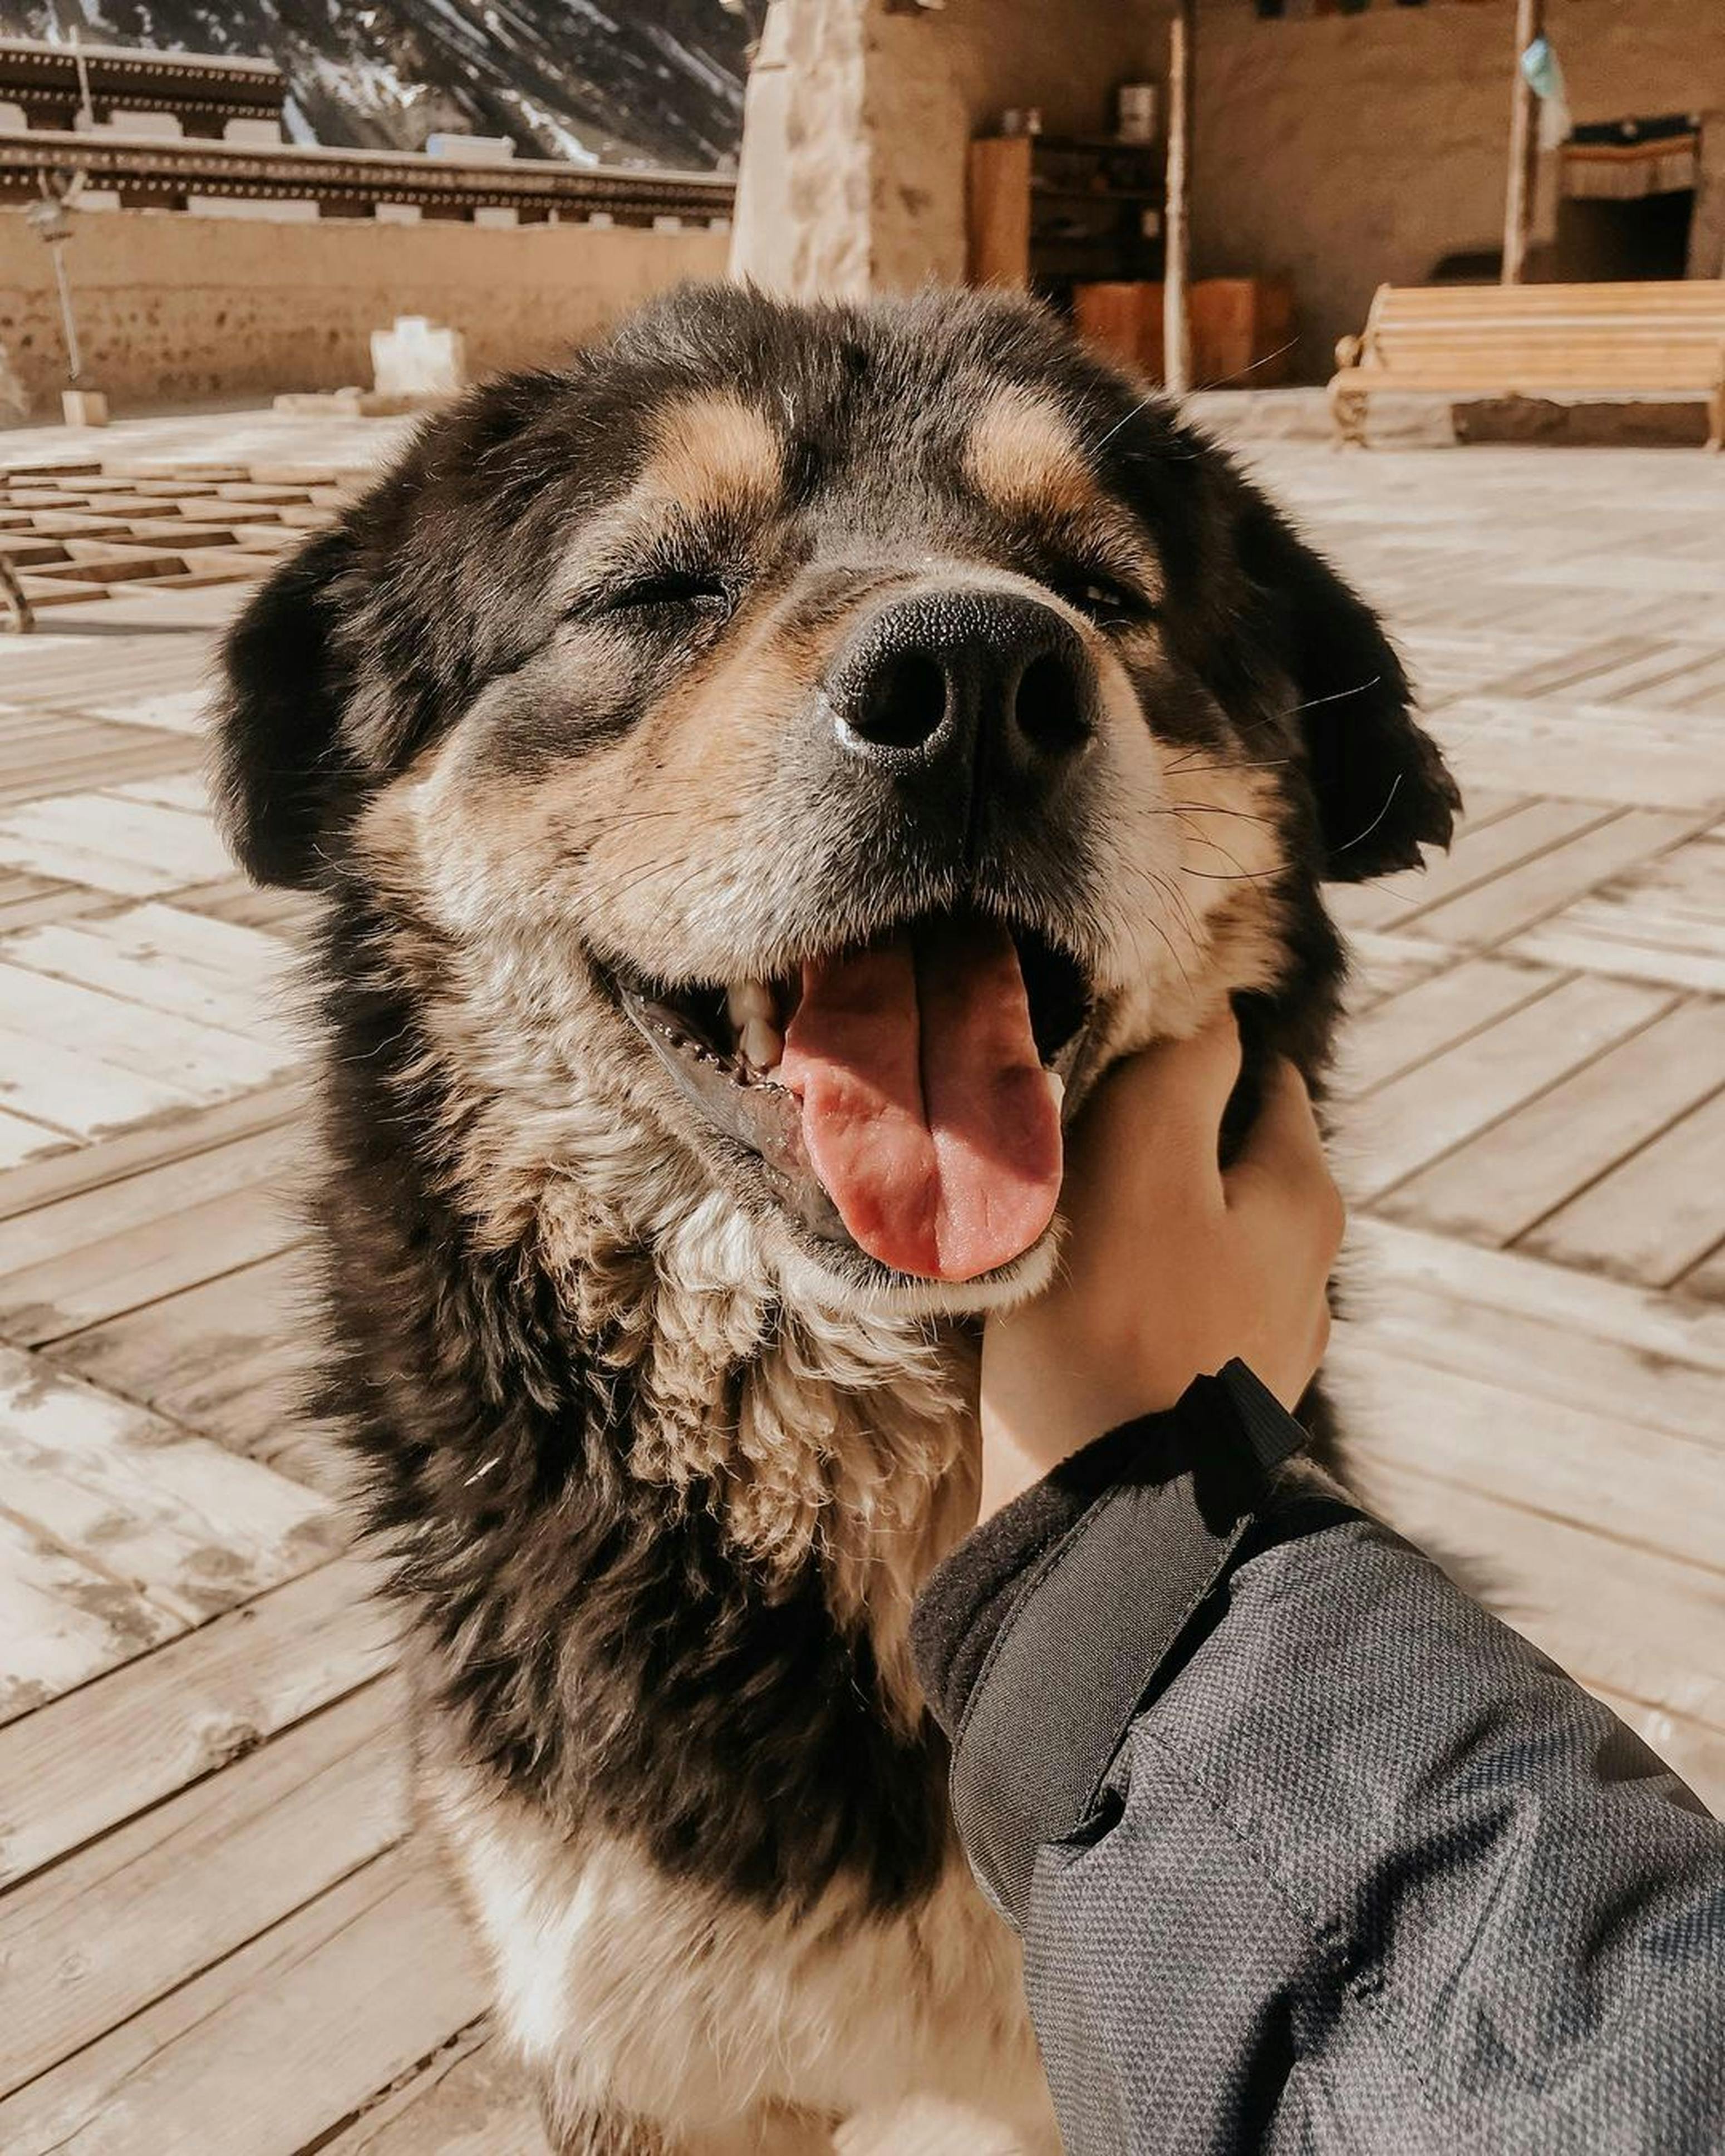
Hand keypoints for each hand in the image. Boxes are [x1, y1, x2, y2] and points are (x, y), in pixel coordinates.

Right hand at [977, 1018, 1343, 1518]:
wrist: (1103, 1514)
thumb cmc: (1116, 1320)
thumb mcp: (1143, 1152)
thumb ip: (1180, 1065)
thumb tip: (1206, 1011)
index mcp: (1305, 1195)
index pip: (1259, 1074)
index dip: (1189, 1049)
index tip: (1110, 1051)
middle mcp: (1308, 1270)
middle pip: (1231, 1158)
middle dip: (1163, 1133)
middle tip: (1071, 1130)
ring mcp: (1264, 1346)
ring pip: (1201, 1236)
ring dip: (1145, 1215)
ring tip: (1064, 1217)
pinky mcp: (1211, 1403)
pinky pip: (1173, 1309)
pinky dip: (1135, 1288)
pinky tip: (1079, 1300)